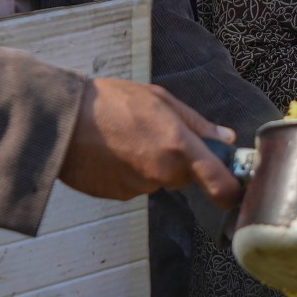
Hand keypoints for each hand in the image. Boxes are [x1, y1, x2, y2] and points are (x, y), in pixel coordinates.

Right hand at [59, 77, 240, 207]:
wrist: (61, 121)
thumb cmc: (111, 102)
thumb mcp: (161, 100)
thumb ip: (197, 123)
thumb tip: (225, 138)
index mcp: (179, 147)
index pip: (220, 184)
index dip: (232, 190)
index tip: (234, 188)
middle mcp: (163, 173)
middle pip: (186, 177)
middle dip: (180, 162)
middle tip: (156, 135)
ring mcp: (139, 187)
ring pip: (158, 180)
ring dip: (151, 164)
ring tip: (126, 138)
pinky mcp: (118, 196)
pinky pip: (135, 185)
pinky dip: (129, 172)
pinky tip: (113, 151)